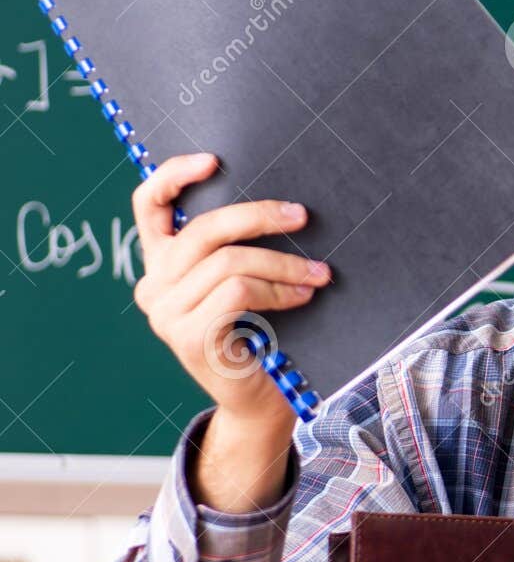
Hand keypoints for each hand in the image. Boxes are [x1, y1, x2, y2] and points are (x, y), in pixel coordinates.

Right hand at [131, 151, 329, 424]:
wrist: (258, 402)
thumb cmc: (258, 336)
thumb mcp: (239, 285)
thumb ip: (232, 249)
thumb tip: (277, 204)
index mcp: (160, 264)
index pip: (147, 205)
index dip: (174, 175)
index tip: (214, 160)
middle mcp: (153, 286)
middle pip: (203, 230)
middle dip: (258, 217)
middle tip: (301, 216)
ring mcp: (166, 314)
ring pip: (229, 262)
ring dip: (283, 263)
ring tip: (319, 273)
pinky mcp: (189, 337)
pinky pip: (238, 291)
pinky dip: (278, 289)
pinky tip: (304, 295)